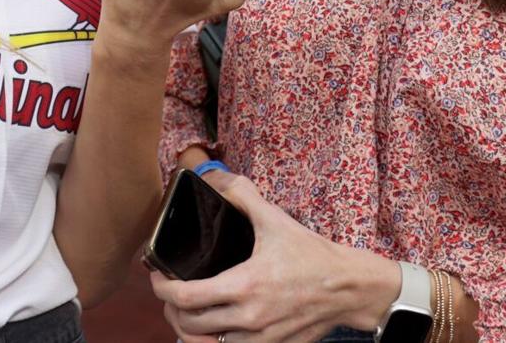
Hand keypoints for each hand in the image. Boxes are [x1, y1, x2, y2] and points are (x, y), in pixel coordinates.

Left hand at [151, 172, 398, 342]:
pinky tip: (214, 326)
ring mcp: (260, 338)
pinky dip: (215, 341)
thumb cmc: (312, 255)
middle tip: (169, 291)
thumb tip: (217, 180)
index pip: (186, 297)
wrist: (348, 287)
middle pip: (189, 325)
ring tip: (187, 309)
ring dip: (190, 329)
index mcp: (244, 286)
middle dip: (171, 308)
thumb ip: (243, 195)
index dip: (162, 288)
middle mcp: (248, 318)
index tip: (157, 276)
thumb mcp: (275, 219)